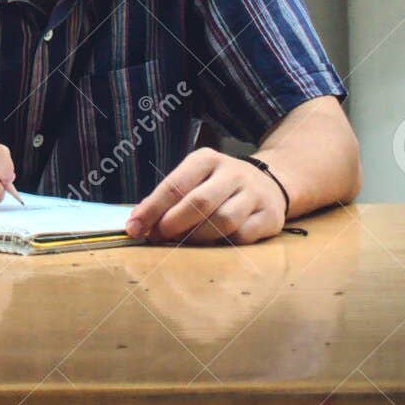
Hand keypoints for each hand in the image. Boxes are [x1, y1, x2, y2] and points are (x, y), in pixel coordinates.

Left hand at [124, 148, 287, 244]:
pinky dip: (223, 244)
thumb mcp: (193, 181)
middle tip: (159, 237)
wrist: (270, 183)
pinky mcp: (270, 216)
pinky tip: (212, 245)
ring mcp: (255, 193)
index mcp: (207, 159)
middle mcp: (233, 172)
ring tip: (184, 243)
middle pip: (199, 203)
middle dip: (173, 224)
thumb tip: (136, 223)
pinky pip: (242, 236)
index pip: (175, 185)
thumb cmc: (218, 186)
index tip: (134, 228)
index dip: (152, 209)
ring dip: (197, 237)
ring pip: (223, 221)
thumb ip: (166, 199)